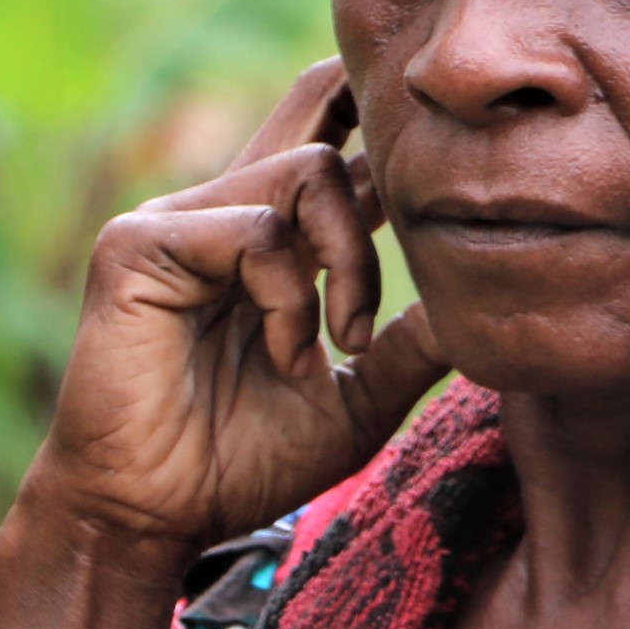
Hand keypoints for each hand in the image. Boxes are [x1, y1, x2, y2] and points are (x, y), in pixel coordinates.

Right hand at [22, 61, 449, 552]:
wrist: (157, 518)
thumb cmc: (244, 463)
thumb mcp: (359, 401)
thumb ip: (412, 346)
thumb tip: (490, 297)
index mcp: (271, 239)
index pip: (327, 136)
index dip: (379, 111)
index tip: (445, 141)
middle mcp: (225, 211)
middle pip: (322, 110)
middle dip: (389, 155)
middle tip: (429, 208)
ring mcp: (178, 219)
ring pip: (310, 174)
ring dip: (351, 263)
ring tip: (340, 341)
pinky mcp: (139, 243)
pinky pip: (256, 231)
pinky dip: (291, 297)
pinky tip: (289, 354)